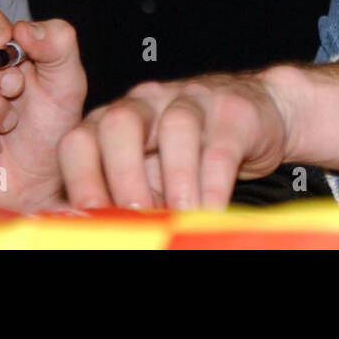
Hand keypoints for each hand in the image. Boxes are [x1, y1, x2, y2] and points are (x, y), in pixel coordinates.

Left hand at [58, 71, 289, 209]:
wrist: (259, 114)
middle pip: (120, 124)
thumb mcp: (150, 177)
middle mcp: (147, 103)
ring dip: (175, 182)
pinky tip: (211, 214)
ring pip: (176, 128)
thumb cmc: (192, 155)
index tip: (89, 220)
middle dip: (123, 178)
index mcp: (115, 121)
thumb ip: (123, 201)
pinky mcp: (233, 111)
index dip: (79, 182)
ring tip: (180, 219)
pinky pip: (220, 147)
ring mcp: (192, 100)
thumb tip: (95, 237)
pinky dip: (214, 187)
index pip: (80, 141)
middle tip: (135, 220)